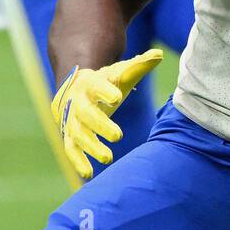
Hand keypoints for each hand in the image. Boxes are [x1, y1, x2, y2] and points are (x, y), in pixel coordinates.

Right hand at [51, 49, 162, 180]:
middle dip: (100, 125)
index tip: (117, 97)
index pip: (97, 86)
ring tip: (109, 158)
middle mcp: (79, 103)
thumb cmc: (105, 82)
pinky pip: (71, 150)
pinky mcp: (70, 136)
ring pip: (78, 134)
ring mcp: (72, 121)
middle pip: (87, 114)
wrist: (74, 88)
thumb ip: (139, 65)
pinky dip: (78, 162)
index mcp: (91, 84)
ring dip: (91, 147)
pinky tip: (89, 175)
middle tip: (118, 136)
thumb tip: (159, 55)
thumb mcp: (120, 73)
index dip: (105, 90)